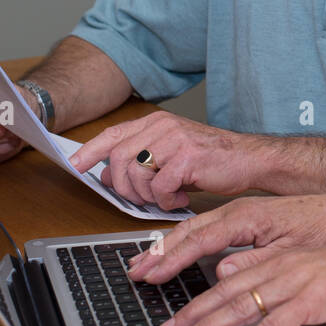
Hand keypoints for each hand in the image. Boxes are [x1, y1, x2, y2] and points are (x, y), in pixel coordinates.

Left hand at [67, 111, 271, 210]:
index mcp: (157, 123)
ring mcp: (175, 139)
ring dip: (145, 196)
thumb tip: (107, 174)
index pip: (113, 134)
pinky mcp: (187, 157)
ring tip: (164, 200)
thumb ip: (140, 163)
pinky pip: (158, 186)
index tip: (75, 164)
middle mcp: (163, 126)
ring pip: (136, 174)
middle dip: (123, 187)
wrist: (251, 159)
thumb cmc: (213, 160)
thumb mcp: (172, 158)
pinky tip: (179, 202)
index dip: (90, 150)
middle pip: (119, 158)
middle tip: (141, 200)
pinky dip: (165, 201)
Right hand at [126, 192, 325, 283]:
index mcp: (247, 217)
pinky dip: (182, 241)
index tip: (151, 275)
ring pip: (192, 228)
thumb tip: (224, 272)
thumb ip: (257, 262)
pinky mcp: (243, 218)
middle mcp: (238, 212)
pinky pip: (204, 228)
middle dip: (159, 253)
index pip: (200, 239)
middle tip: (134, 273)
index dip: (173, 259)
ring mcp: (238, 213)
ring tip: (142, 264)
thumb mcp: (293, 251)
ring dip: (165, 247)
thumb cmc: (323, 229)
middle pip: (188, 231)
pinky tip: (172, 253)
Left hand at [153, 243, 325, 325]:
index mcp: (275, 260)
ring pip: (244, 306)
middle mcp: (280, 268)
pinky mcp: (312, 300)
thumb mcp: (300, 268)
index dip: (196, 299)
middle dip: (192, 315)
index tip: (172, 315)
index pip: (225, 280)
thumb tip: (227, 274)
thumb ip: (264, 271)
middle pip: (226, 294)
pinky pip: (275, 324)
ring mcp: (295, 283)